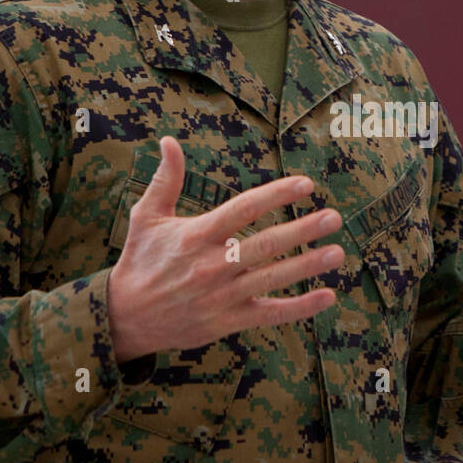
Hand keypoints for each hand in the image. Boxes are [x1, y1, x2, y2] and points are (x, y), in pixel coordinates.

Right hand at [107, 136, 343, 361]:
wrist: (125, 318)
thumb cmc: (140, 261)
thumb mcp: (146, 217)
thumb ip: (166, 179)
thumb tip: (168, 140)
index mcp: (195, 236)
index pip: (242, 210)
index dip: (275, 196)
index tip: (305, 184)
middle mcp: (211, 265)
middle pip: (265, 244)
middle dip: (302, 230)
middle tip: (334, 217)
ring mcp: (222, 296)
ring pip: (272, 279)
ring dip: (307, 266)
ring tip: (338, 252)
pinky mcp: (228, 321)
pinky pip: (270, 314)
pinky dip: (300, 308)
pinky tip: (328, 296)